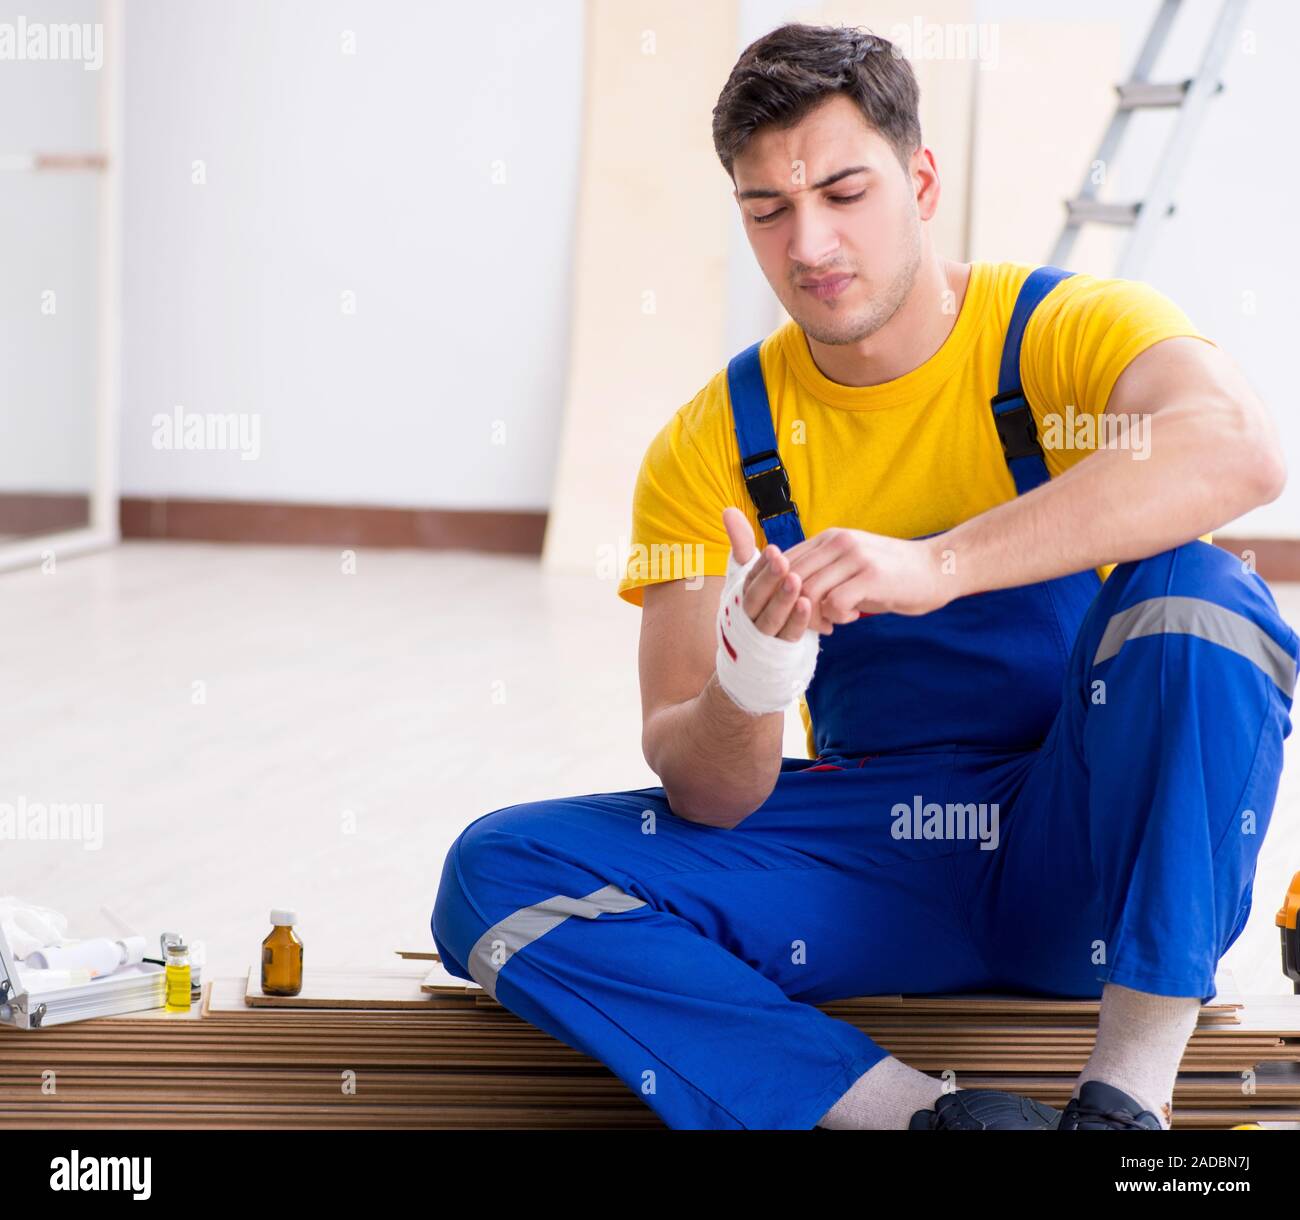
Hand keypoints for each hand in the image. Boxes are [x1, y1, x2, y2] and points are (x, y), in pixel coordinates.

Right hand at [721, 507, 814, 640]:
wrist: (755, 654)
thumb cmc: (757, 604)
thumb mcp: (748, 575)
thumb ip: (741, 544)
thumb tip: (728, 510)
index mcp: (741, 595)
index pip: (749, 578)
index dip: (761, 565)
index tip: (774, 550)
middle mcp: (748, 615)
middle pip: (755, 598)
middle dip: (768, 579)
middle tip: (782, 561)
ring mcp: (762, 635)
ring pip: (770, 617)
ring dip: (782, 600)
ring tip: (796, 581)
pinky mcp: (779, 649)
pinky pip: (788, 635)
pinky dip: (797, 621)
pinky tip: (808, 605)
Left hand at [781, 528, 954, 630]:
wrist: (937, 568)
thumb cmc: (890, 574)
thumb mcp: (850, 563)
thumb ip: (822, 571)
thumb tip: (786, 593)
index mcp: (829, 538)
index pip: (782, 563)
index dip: (783, 592)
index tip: (801, 609)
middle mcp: (838, 542)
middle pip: (790, 579)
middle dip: (797, 608)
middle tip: (818, 622)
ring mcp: (855, 557)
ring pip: (808, 591)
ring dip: (816, 616)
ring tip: (835, 621)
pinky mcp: (871, 576)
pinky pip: (833, 603)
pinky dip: (837, 617)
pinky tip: (853, 617)